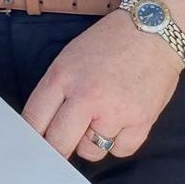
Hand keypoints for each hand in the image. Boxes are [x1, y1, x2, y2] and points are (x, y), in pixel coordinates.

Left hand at [21, 9, 184, 162]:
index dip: (31, 138)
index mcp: (61, 77)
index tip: (34, 146)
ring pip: (90, 152)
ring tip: (99, 121)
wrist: (153, 31)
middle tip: (61, 147)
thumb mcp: (68, 58)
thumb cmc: (109, 43)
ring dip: (91, 143)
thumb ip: (54, 90)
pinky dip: (119, 143)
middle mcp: (85, 97)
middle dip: (56, 150)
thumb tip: (40, 124)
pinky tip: (120, 123)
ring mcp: (114, 111)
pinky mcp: (142, 121)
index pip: (33, 119)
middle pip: (58, 143)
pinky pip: (120, 151)